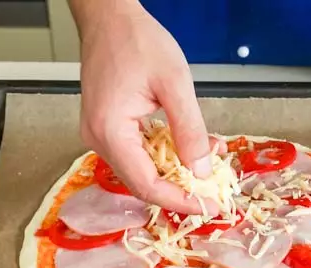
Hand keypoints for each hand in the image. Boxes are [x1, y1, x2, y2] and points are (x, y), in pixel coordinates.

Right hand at [74, 0, 217, 213]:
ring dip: (174, 173)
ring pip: (140, 170)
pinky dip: (163, 156)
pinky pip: (136, 154)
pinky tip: (187, 148)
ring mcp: (98, 135)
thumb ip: (189, 130)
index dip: (179, 200)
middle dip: (179, 190)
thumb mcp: (174, 84)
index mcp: (110, 132)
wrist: (109, 17)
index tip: (208, 207)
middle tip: (212, 192)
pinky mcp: (106, 128)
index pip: (146, 185)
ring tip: (207, 165)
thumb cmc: (137, 41)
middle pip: (141, 183)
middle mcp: (97, 140)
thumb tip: (201, 171)